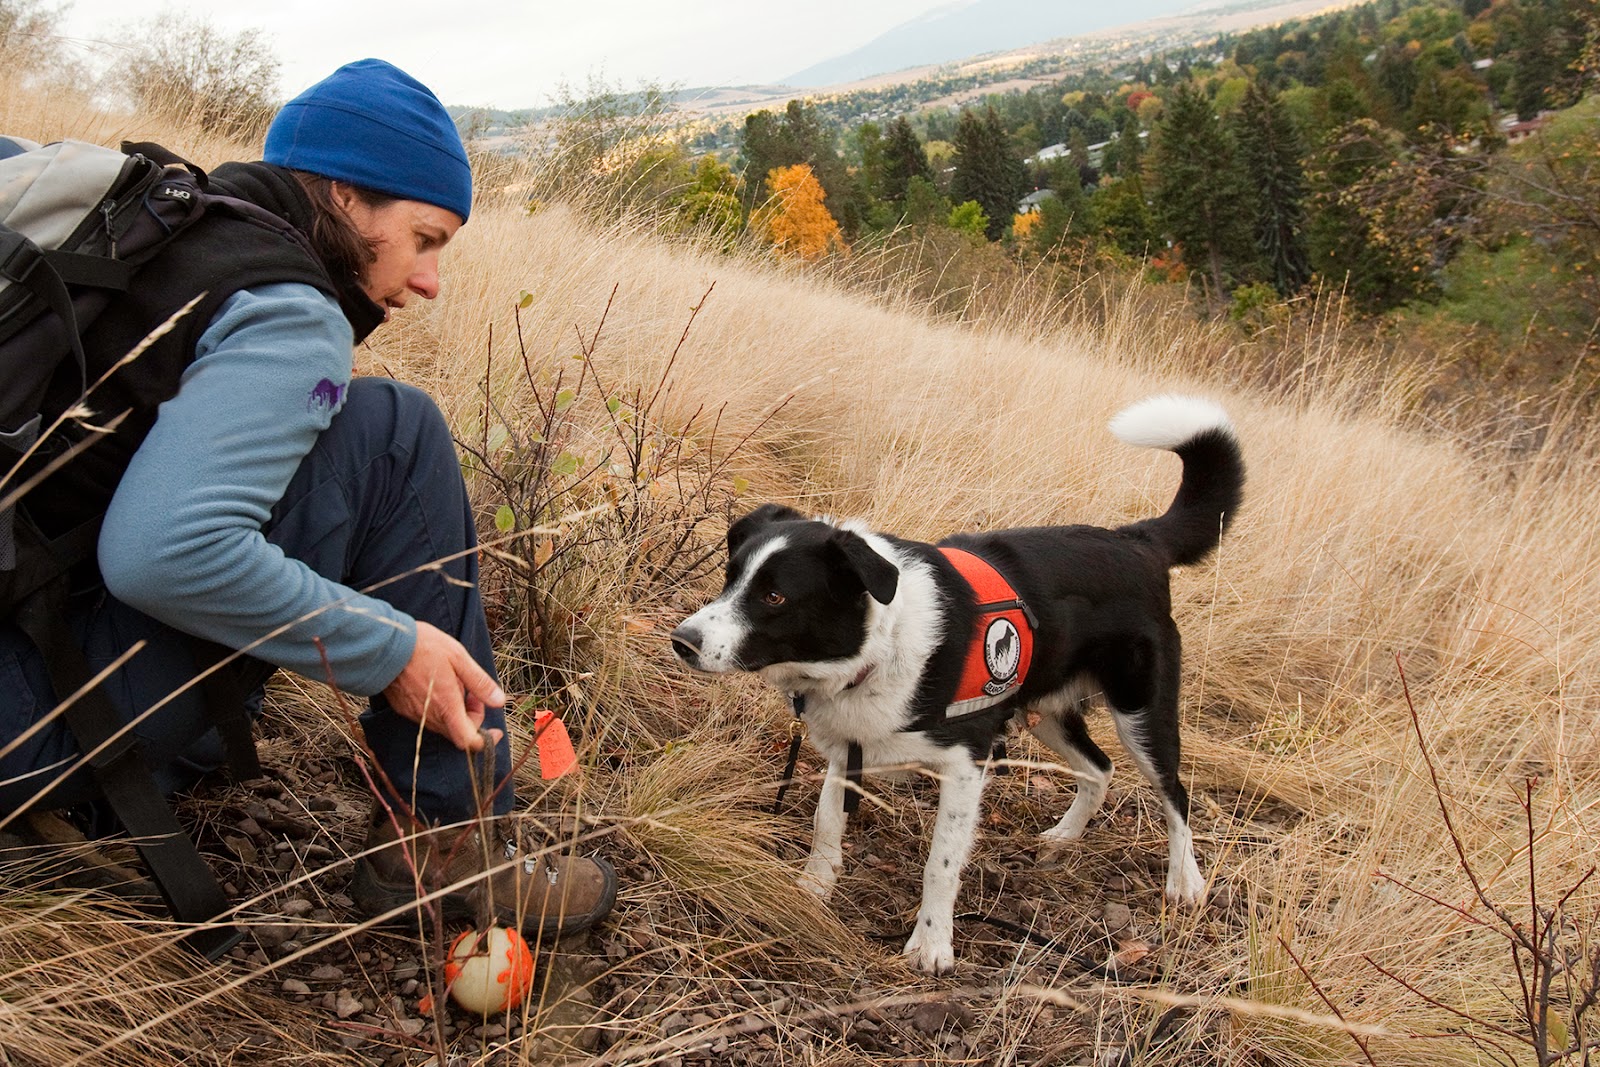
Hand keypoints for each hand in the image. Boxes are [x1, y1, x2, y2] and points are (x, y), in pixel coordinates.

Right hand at [381, 620, 504, 751]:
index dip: (485, 741)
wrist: (383, 645)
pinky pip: (428, 717)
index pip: (468, 741)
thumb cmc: (423, 648)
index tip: (495, 731)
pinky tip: (437, 685)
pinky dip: (439, 708)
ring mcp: (415, 715)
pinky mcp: (403, 709)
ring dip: (456, 711)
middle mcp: (430, 716)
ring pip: (443, 724)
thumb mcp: (458, 657)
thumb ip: (479, 682)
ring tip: (454, 683)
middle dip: (472, 717)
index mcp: (447, 706)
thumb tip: (499, 701)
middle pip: (458, 732)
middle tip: (472, 692)